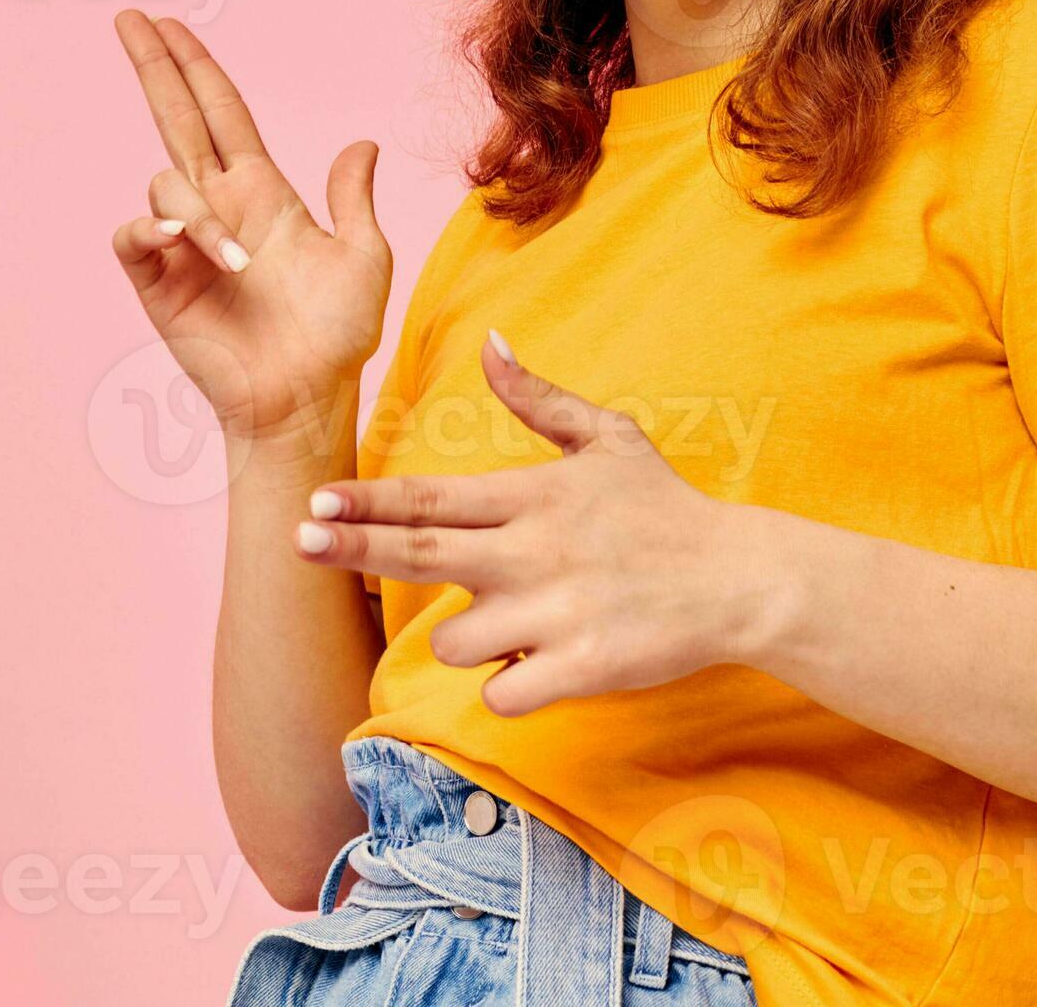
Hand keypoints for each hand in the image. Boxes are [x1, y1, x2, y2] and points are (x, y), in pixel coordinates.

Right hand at [108, 10, 393, 448]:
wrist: (305, 401)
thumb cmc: (337, 338)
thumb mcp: (364, 259)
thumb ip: (353, 200)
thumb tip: (362, 143)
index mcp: (261, 192)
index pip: (220, 111)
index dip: (195, 66)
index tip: (167, 23)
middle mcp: (217, 209)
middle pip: (175, 119)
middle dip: (154, 67)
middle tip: (130, 19)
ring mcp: (184, 245)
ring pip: (165, 184)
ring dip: (198, 213)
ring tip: (237, 264)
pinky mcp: (160, 285)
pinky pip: (135, 237)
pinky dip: (152, 230)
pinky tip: (180, 240)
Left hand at [289, 331, 750, 714]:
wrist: (740, 580)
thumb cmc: (666, 509)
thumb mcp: (608, 438)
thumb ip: (539, 399)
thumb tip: (491, 342)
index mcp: (534, 496)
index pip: (430, 497)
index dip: (366, 500)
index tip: (315, 501)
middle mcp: (534, 551)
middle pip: (417, 554)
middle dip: (350, 548)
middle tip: (297, 543)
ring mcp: (555, 613)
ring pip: (454, 641)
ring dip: (463, 639)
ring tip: (512, 623)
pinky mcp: (580, 668)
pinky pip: (500, 694)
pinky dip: (505, 688)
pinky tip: (536, 666)